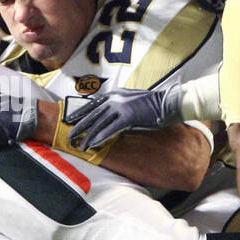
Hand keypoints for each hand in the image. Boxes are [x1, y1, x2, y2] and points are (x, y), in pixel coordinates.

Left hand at [68, 85, 182, 149]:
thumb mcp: (132, 100)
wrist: (169, 101)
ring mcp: (121, 106)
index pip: (93, 103)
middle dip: (80, 126)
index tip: (71, 119)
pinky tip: (93, 144)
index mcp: (116, 94)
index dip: (81, 112)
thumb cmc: (154, 103)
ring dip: (88, 136)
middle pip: (92, 113)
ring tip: (80, 146)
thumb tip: (112, 116)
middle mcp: (115, 98)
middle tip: (70, 135)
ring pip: (99, 123)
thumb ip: (121, 105)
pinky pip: (110, 129)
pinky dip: (101, 137)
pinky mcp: (128, 116)